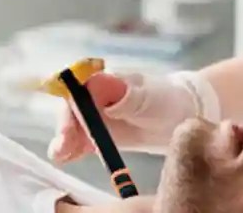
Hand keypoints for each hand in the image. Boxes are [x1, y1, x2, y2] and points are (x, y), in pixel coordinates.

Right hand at [47, 71, 214, 163]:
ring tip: (60, 157)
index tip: (70, 125)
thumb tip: (106, 100)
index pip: (78, 91)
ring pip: (73, 127)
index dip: (71, 107)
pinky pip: (82, 142)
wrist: (182, 117)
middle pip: (72, 111)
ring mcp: (96, 117)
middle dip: (65, 128)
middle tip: (64, 147)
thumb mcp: (150, 98)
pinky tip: (66, 159)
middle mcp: (95, 98)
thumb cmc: (165, 100)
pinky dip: (72, 150)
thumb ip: (128, 98)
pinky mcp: (99, 135)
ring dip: (64, 141)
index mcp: (104, 82)